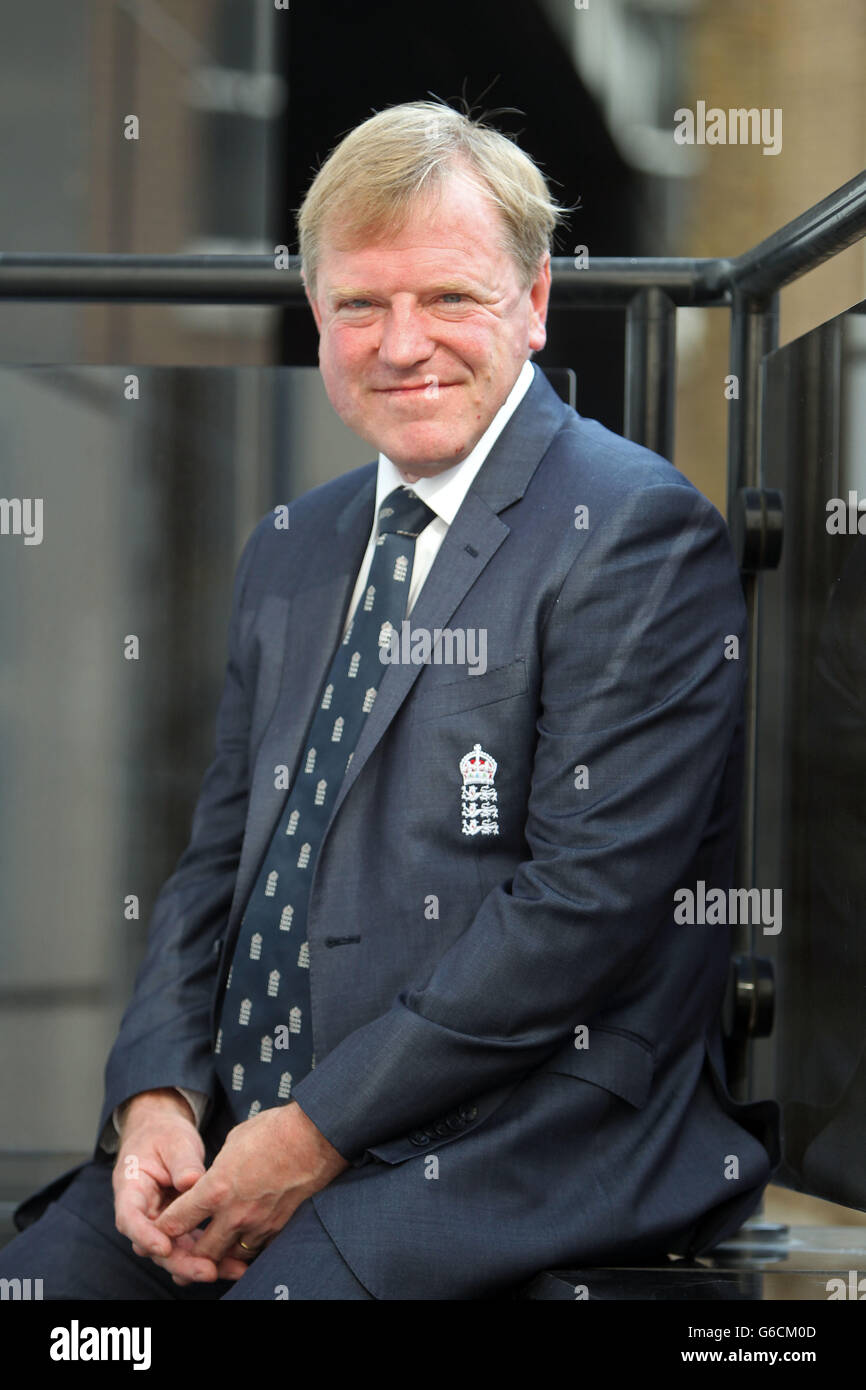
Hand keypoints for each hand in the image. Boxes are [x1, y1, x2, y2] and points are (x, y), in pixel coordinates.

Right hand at [112, 1088, 247, 1284]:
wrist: (163, 1132)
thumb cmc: (164, 1134)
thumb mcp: (173, 1141)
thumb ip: (181, 1162)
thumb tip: (191, 1182)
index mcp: (130, 1189)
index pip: (130, 1219)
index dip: (146, 1236)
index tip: (165, 1247)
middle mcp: (142, 1212)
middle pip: (154, 1246)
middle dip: (181, 1261)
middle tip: (208, 1270)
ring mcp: (160, 1222)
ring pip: (174, 1251)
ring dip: (199, 1263)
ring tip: (230, 1270)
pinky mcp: (178, 1226)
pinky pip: (190, 1244)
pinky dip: (208, 1252)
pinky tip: (232, 1261)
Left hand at [154, 1101, 349, 1276]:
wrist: (315, 1137)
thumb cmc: (273, 1131)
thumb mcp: (233, 1142)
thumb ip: (218, 1169)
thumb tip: (215, 1177)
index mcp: (216, 1189)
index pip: (176, 1221)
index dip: (162, 1228)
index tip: (158, 1230)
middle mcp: (234, 1214)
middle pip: (201, 1252)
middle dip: (187, 1256)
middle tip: (179, 1256)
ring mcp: (258, 1224)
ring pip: (229, 1257)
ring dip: (218, 1257)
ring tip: (209, 1256)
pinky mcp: (278, 1228)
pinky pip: (255, 1250)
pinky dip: (245, 1250)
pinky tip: (241, 1244)